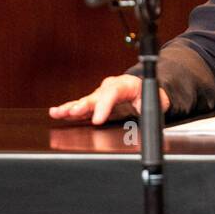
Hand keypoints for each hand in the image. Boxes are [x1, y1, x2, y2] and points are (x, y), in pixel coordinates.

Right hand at [48, 75, 170, 125]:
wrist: (151, 91)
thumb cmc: (154, 97)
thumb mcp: (157, 104)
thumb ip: (150, 113)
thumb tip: (145, 129)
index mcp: (128, 84)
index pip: (114, 92)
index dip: (104, 106)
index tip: (97, 120)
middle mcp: (112, 86)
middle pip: (96, 95)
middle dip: (84, 105)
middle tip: (73, 113)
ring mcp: (102, 93)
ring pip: (86, 100)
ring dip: (71, 107)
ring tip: (57, 112)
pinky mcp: (96, 101)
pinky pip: (82, 105)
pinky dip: (70, 110)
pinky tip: (57, 113)